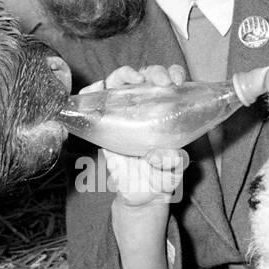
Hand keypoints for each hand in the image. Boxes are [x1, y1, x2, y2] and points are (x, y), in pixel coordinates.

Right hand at [83, 64, 189, 207]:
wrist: (141, 197)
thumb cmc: (162, 178)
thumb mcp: (175, 171)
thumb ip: (174, 162)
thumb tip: (159, 154)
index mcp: (165, 111)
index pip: (169, 81)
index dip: (173, 73)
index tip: (178, 81)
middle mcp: (143, 107)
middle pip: (145, 76)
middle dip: (154, 72)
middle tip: (160, 82)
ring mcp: (121, 114)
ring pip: (119, 82)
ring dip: (124, 74)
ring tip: (131, 80)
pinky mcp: (102, 125)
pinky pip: (91, 103)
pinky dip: (90, 92)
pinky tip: (94, 91)